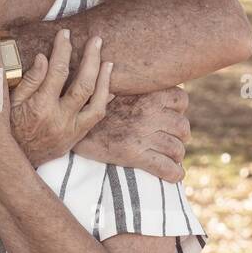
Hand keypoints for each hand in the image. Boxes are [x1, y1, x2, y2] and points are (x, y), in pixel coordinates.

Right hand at [9, 29, 114, 166]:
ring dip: (105, 81)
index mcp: (41, 107)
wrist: (13, 160)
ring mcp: (71, 131)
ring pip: (98, 104)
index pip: (58, 71)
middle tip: (96, 41)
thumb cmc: (9, 127)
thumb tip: (45, 58)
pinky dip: (105, 101)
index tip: (65, 35)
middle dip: (92, 59)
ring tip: (108, 62)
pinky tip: (109, 88)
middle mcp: (60, 119)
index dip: (63, 50)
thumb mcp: (10, 102)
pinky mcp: (76, 138)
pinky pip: (96, 118)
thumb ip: (29, 80)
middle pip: (85, 85)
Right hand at [73, 87, 189, 181]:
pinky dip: (174, 173)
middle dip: (179, 136)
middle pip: (182, 127)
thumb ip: (137, 86)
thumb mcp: (116, 85)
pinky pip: (166, 168)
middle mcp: (148, 112)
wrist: (69, 122)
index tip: (168, 116)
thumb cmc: (92, 102)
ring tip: (168, 157)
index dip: (177, 110)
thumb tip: (156, 78)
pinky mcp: (134, 155)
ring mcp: (142, 134)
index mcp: (147, 93)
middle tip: (169, 140)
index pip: (181, 100)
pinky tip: (173, 174)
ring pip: (176, 148)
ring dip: (175, 156)